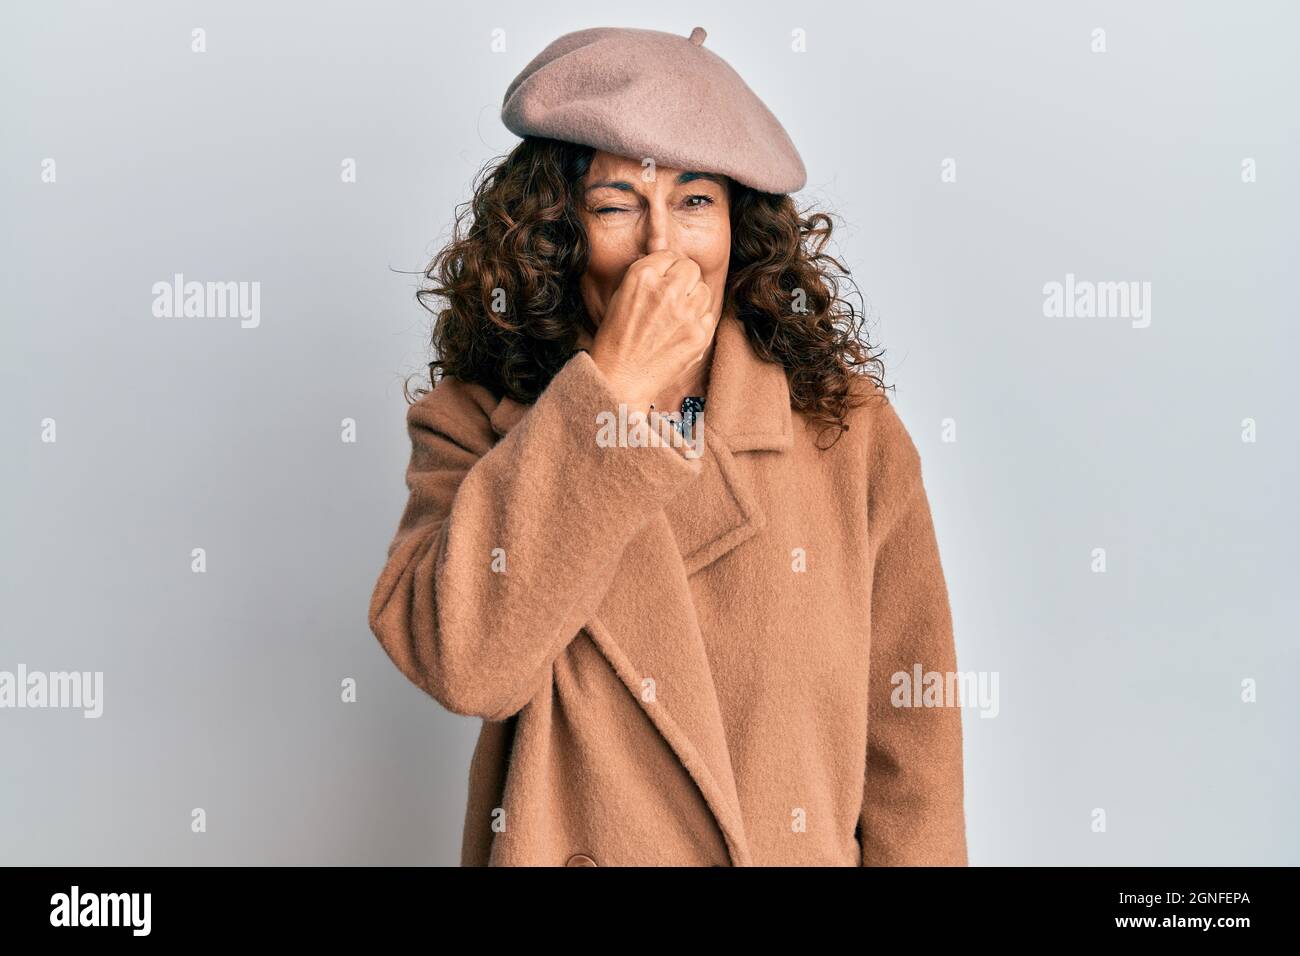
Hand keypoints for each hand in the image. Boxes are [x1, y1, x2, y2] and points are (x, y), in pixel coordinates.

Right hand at [587, 250, 718, 417]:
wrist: (619, 378)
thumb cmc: (616, 338)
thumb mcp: (621, 296)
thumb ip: (644, 274)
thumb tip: (663, 255)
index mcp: (641, 277)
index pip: (670, 255)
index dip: (666, 268)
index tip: (663, 279)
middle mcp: (666, 291)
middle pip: (691, 268)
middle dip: (683, 279)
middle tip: (672, 296)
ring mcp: (685, 314)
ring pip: (704, 291)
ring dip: (693, 299)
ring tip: (676, 316)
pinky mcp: (698, 335)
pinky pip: (709, 315)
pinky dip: (698, 321)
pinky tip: (680, 332)